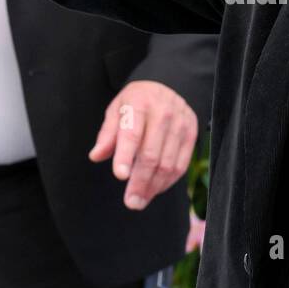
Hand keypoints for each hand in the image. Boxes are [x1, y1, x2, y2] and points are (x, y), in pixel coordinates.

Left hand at [88, 80, 197, 209]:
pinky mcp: (191, 133)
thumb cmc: (136, 102)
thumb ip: (107, 134)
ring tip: (140, 201)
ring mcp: (180, 123)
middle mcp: (163, 112)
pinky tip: (154, 190)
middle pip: (152, 154)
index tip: (120, 176)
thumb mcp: (117, 110)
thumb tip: (96, 156)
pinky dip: (167, 182)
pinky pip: (181, 164)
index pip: (132, 133)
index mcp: (140, 103)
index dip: (126, 155)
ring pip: (168, 164)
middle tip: (131, 202)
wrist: (167, 85)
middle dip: (140, 182)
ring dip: (153, 187)